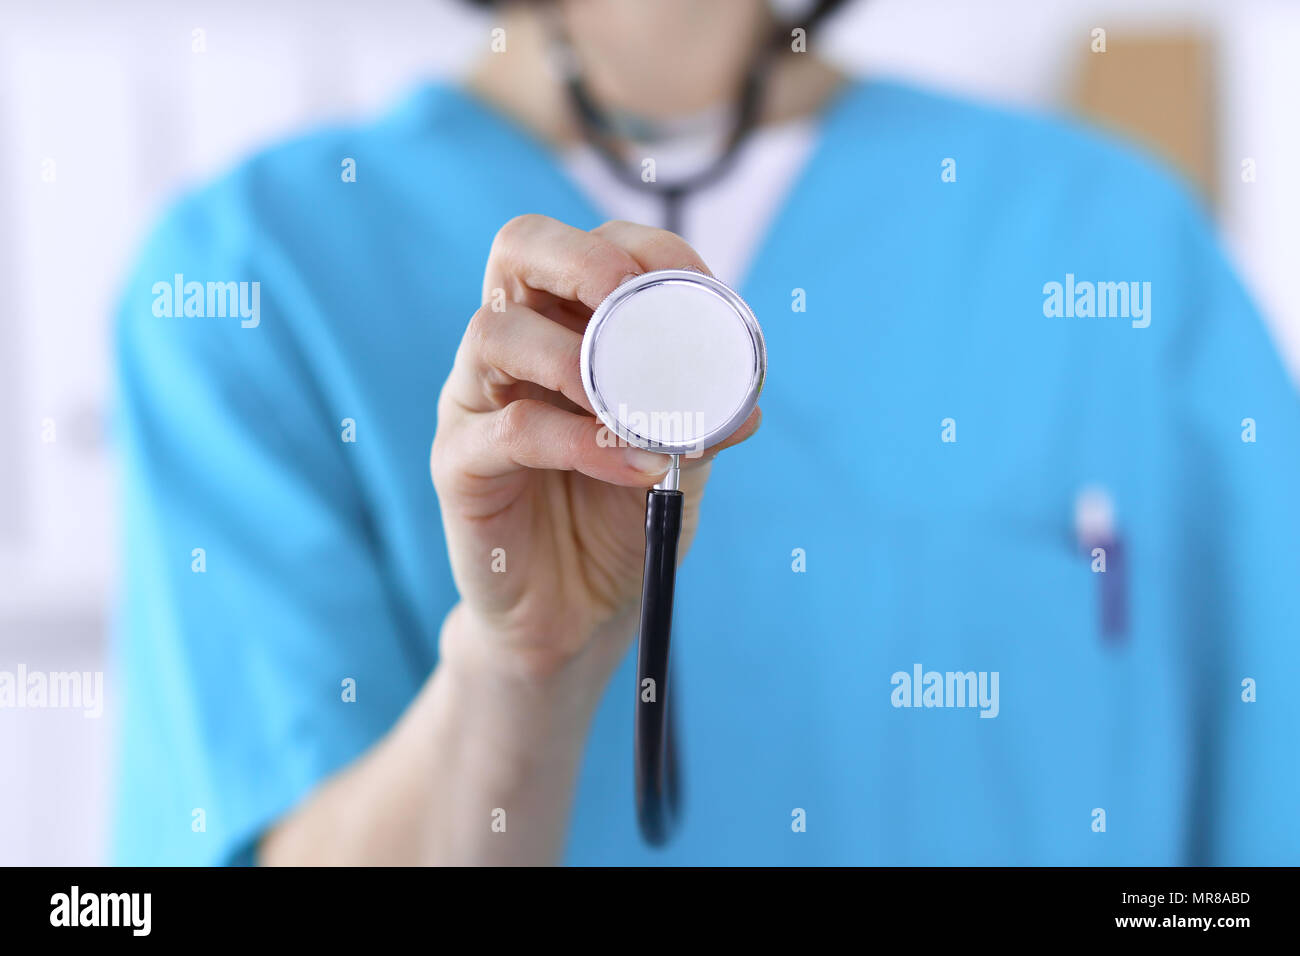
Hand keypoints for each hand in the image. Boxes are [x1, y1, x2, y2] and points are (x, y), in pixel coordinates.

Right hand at [431, 216, 760, 681]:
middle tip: (635, 303)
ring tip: (639, 405)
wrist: (578, 614)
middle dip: (584, 261)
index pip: (587, 247)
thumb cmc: (619, 521)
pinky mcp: (457, 466)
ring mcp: (473, 403)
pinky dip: (582, 443)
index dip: (646, 249)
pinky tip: (636, 465)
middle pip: (517, 250)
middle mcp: (509, 351)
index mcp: (561, 328)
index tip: (702, 290)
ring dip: (577, 358)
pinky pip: (509, 433)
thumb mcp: (677, 460)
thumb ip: (701, 418)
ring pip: (496, 335)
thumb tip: (746, 395)